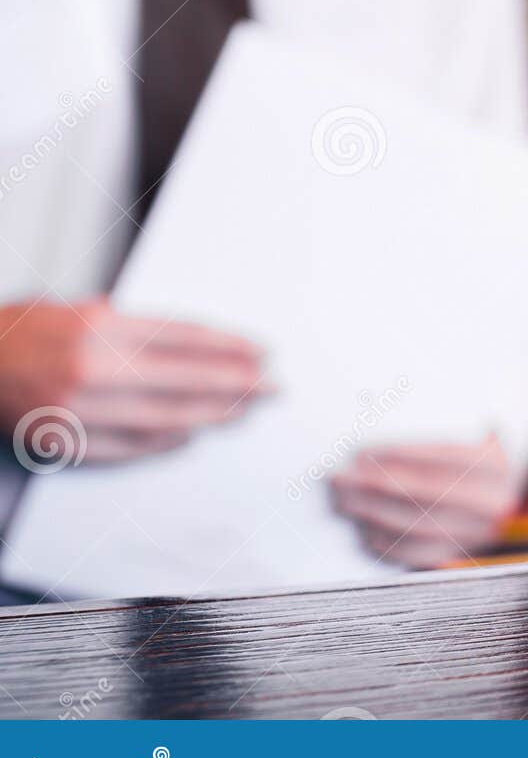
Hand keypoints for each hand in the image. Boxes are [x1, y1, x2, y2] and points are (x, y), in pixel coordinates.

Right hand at [0, 297, 267, 465]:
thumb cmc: (21, 333)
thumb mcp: (81, 311)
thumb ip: (136, 328)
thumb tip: (201, 346)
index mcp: (99, 326)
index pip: (185, 338)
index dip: (230, 347)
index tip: (262, 352)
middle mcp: (91, 367)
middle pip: (186, 379)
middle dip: (238, 383)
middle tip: (273, 387)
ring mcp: (79, 409)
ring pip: (166, 418)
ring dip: (212, 416)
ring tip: (244, 412)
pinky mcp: (67, 441)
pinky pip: (132, 447)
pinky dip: (167, 442)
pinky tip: (193, 435)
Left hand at [331, 433, 516, 567]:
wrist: (509, 492)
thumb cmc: (483, 454)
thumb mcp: (480, 432)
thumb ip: (450, 421)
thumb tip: (390, 405)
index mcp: (495, 465)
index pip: (441, 458)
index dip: (399, 455)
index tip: (363, 451)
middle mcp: (491, 502)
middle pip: (423, 494)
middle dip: (374, 485)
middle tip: (339, 477)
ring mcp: (477, 532)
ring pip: (416, 527)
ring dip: (371, 514)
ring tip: (342, 499)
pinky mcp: (460, 552)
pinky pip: (416, 554)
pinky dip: (386, 542)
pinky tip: (362, 527)